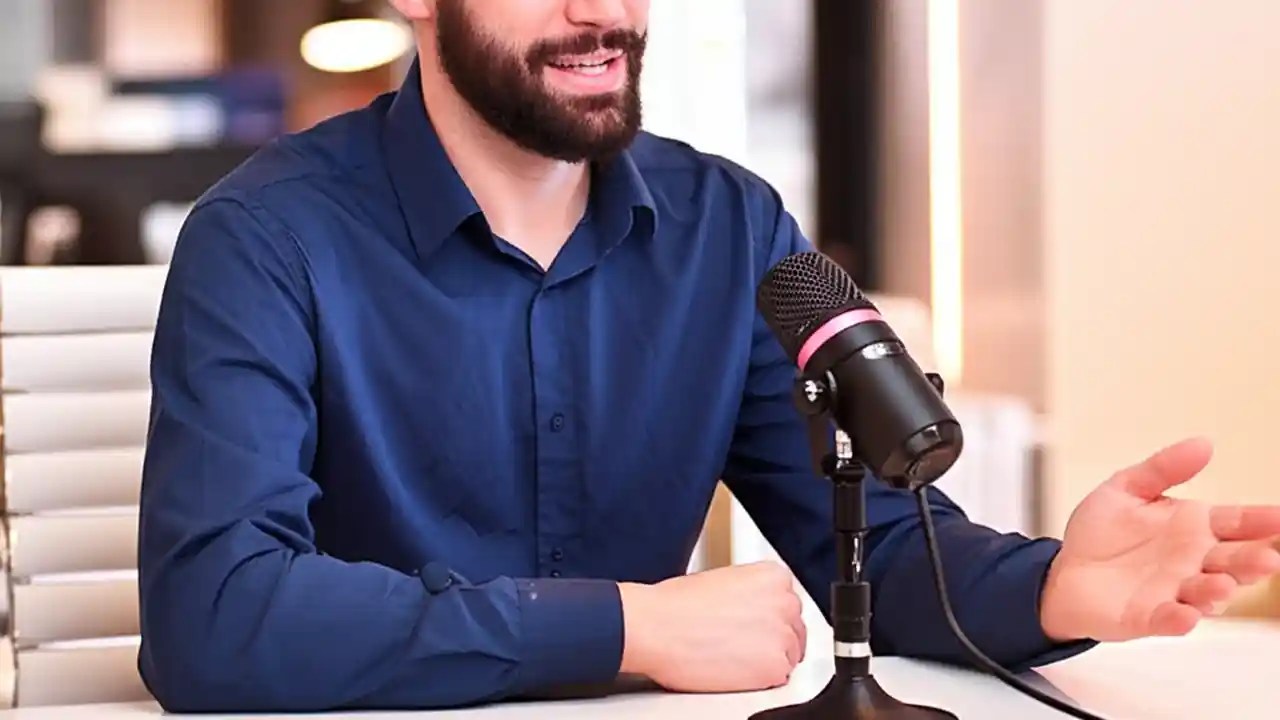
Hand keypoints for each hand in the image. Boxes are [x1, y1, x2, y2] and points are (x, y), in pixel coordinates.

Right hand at [618, 561, 805, 692]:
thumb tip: (757, 613)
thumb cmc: (676, 605)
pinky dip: (758, 681)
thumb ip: (752, 595)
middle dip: (772, 640)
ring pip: (788, 656)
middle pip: (794, 630)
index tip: (752, 627)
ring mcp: (782, 634)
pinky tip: (732, 669)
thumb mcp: (724, 581)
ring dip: (765, 660)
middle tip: (740, 645)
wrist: (655, 626)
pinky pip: (778, 680)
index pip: (789, 605)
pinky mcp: (774, 667)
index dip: (769, 620)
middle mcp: (785, 601)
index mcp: (774, 576)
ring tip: (731, 656)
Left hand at [1040, 437, 1279, 641]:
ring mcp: (1174, 591)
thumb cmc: (1101, 531)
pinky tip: (1185, 615)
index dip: (1258, 521)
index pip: (1235, 522)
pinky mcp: (1148, 617)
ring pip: (1206, 594)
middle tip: (1268, 559)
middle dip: (1250, 562)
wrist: (1065, 570)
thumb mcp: (1126, 489)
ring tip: (1223, 584)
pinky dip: (1178, 619)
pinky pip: (1169, 621)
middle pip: (1232, 562)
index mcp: (1194, 528)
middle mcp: (1193, 562)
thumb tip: (1204, 444)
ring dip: (1217, 591)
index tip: (1279, 517)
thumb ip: (1163, 468)